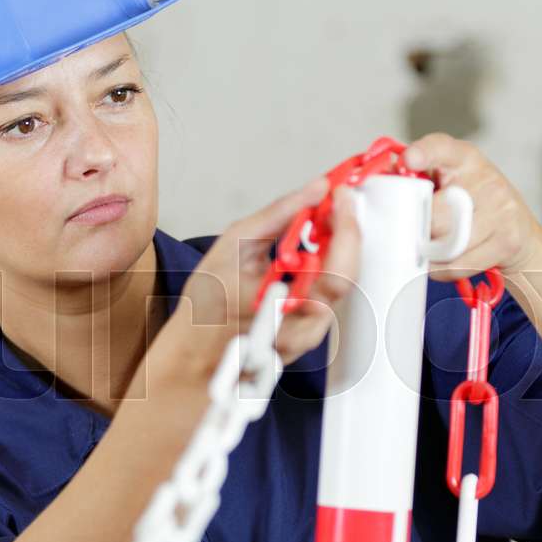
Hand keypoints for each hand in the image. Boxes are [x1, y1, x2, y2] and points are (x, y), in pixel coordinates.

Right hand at [155, 176, 360, 383]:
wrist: (194, 352)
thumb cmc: (204, 306)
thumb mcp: (233, 246)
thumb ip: (279, 215)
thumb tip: (315, 189)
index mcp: (279, 306)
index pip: (336, 271)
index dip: (346, 227)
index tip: (340, 196)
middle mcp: (300, 329)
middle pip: (346, 276)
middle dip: (345, 233)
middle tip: (333, 206)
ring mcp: (308, 338)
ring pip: (341, 286)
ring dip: (336, 250)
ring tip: (318, 227)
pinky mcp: (310, 339)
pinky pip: (330, 296)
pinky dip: (327, 267)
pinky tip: (311, 252)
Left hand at [402, 133, 541, 281]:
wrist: (519, 230)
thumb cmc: (473, 203)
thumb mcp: (448, 180)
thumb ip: (418, 178)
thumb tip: (383, 179)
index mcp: (464, 158)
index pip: (441, 148)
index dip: (424, 153)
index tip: (409, 160)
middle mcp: (486, 179)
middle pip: (434, 213)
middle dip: (418, 230)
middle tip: (412, 233)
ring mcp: (501, 209)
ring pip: (446, 243)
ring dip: (430, 253)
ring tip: (429, 248)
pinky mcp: (507, 240)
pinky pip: (458, 263)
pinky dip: (443, 269)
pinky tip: (444, 260)